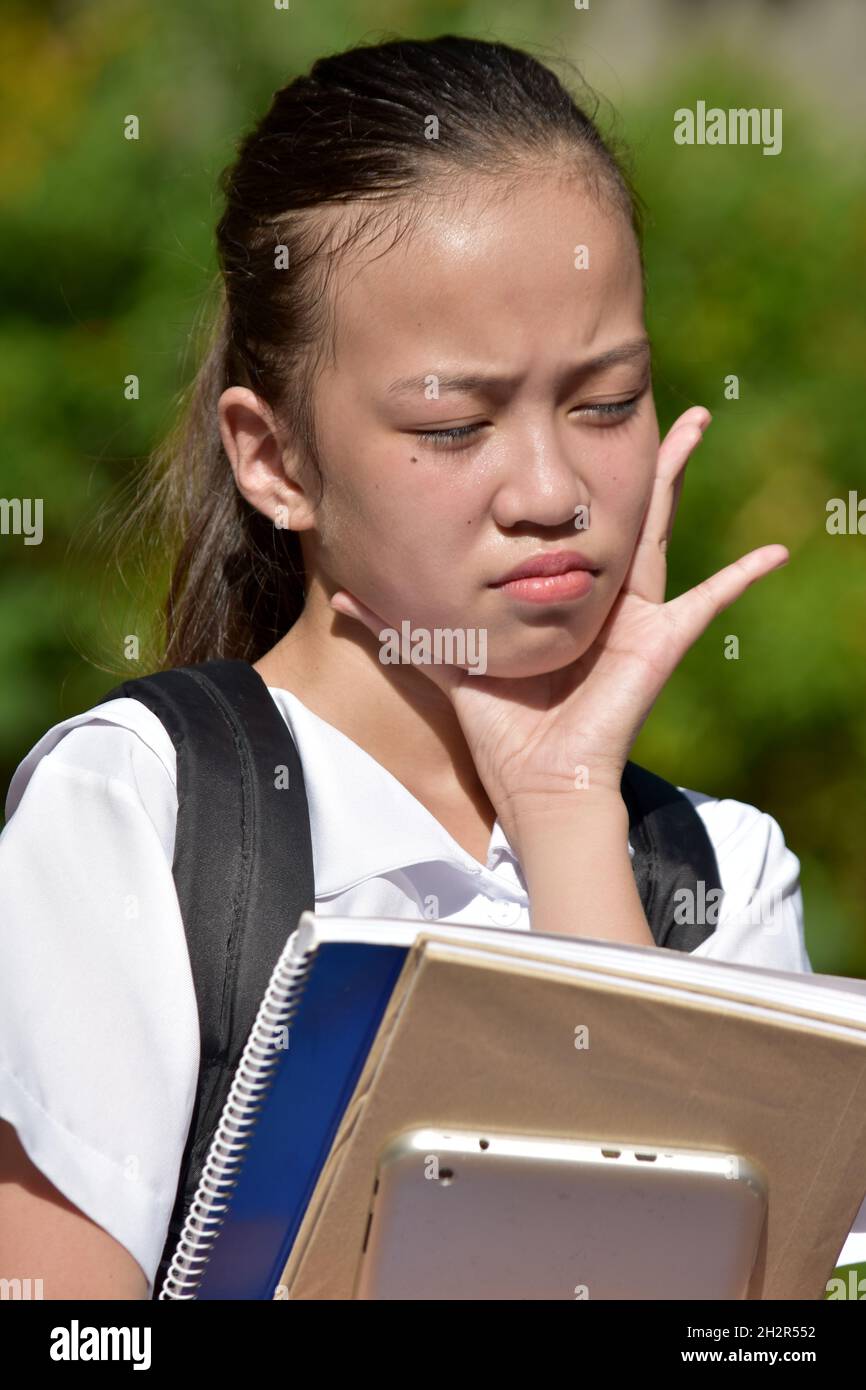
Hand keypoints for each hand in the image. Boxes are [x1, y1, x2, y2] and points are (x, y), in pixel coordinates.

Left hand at [328, 406, 787, 839]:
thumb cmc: (502, 731)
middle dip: (628, 451)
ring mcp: (638, 615)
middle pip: (619, 506)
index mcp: (563, 597)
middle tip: (641, 399)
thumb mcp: (447, 661)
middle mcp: (605, 597)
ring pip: (660, 526)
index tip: (560, 427)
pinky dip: (744, 578)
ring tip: (698, 419)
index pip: (569, 523)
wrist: (538, 782)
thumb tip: (341, 597)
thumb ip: (401, 628)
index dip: (569, 477)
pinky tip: (779, 552)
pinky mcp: (660, 642)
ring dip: (675, 473)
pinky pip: (712, 602)